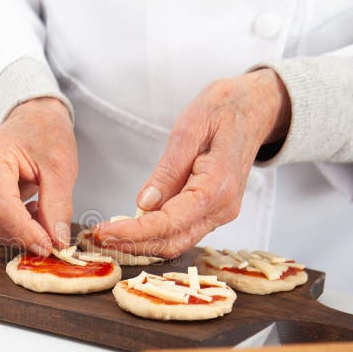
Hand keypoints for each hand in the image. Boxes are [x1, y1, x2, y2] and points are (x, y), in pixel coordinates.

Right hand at [0, 97, 76, 254]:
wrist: (32, 118)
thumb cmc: (45, 135)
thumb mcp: (61, 168)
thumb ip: (57, 207)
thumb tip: (57, 242)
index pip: (1, 206)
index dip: (24, 232)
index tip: (47, 246)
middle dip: (22, 235)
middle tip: (51, 234)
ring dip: (16, 231)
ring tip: (39, 212)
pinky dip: (9, 225)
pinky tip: (26, 209)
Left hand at [95, 68, 290, 257]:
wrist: (254, 107)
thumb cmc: (224, 110)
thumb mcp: (190, 128)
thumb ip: (167, 170)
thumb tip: (144, 204)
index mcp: (217, 187)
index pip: (169, 222)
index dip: (133, 231)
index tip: (104, 231)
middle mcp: (223, 208)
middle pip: (172, 241)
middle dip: (133, 244)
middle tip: (98, 236)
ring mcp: (220, 213)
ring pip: (177, 241)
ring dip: (142, 243)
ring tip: (108, 234)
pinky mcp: (213, 211)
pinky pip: (182, 231)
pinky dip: (155, 233)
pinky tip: (130, 226)